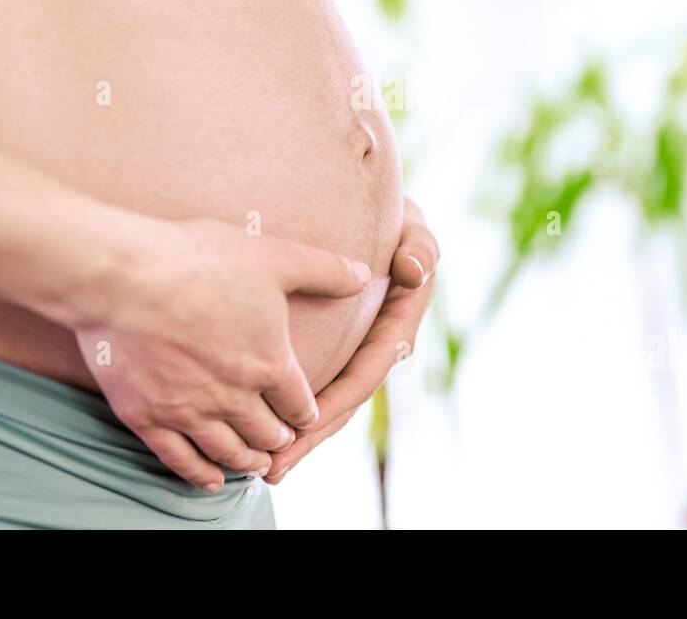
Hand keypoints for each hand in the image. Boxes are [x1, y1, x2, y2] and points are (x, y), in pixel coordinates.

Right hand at [72, 216, 370, 491]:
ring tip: (254, 462)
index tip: (304, 414)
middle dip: (277, 437)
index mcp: (269, 363)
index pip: (299, 405)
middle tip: (278, 438)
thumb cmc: (198, 259)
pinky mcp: (147, 417)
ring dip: (247, 460)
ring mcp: (188, 412)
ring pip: (228, 452)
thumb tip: (366, 275)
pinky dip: (200, 475)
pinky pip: (179, 460)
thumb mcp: (273, 256)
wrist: (122, 276)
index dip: (305, 411)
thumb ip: (324, 270)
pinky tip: (210, 480)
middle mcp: (234, 396)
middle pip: (267, 434)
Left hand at [264, 197, 438, 483]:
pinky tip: (266, 435)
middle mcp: (378, 348)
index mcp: (396, 327)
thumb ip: (420, 248)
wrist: (381, 217)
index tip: (301, 428)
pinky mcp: (340, 349)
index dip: (334, 404)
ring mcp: (358, 351)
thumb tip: (413, 270)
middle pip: (343, 403)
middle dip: (310, 438)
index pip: (364, 374)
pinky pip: (317, 387)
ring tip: (266, 470)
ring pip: (329, 404)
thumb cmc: (398, 223)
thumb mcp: (414, 230)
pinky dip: (294, 413)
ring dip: (300, 438)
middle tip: (275, 467)